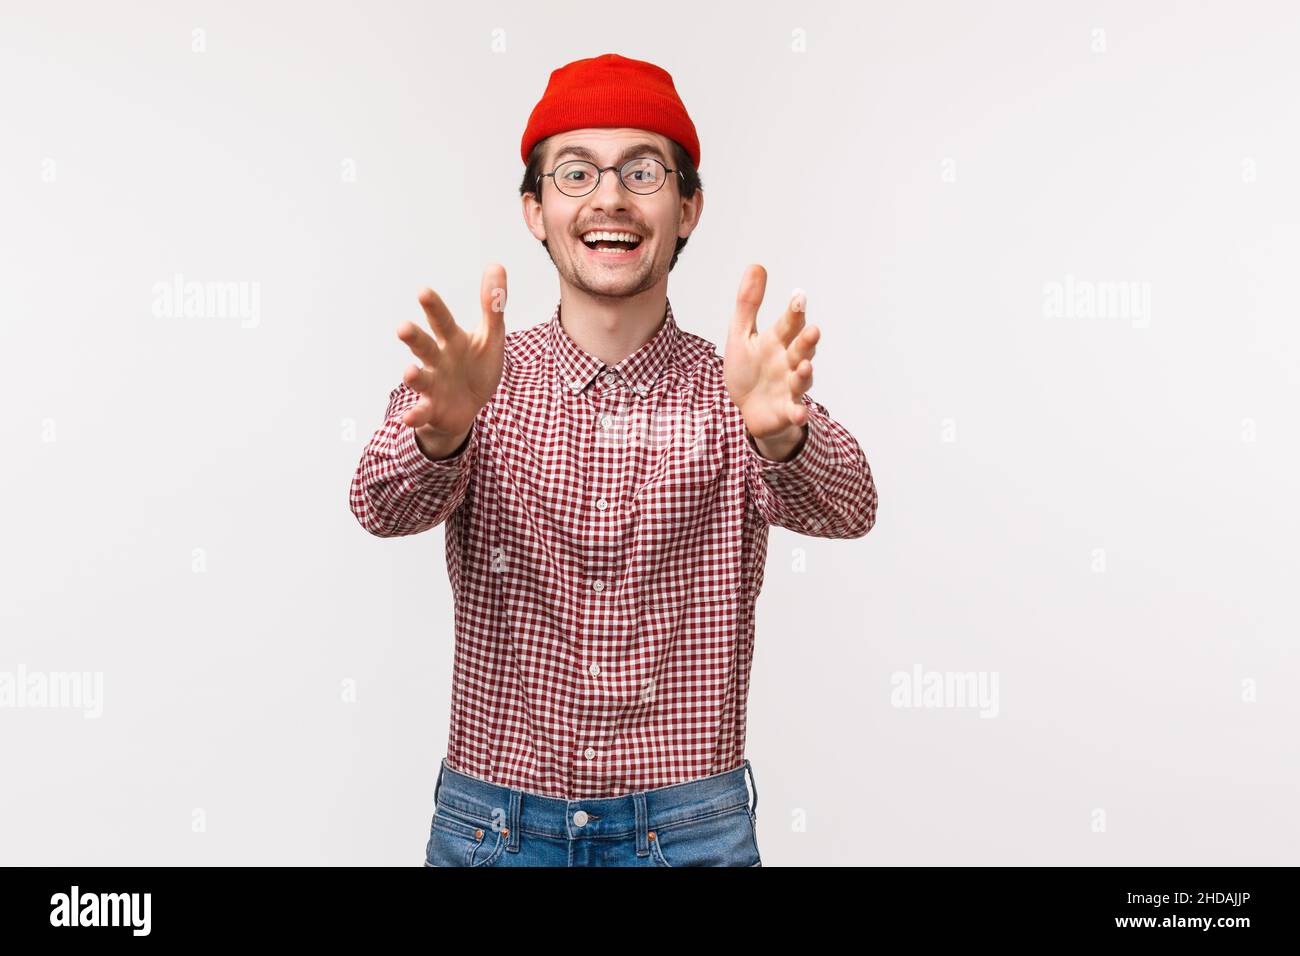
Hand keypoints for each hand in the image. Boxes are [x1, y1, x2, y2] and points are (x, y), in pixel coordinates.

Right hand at [396, 264, 506, 456]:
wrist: (469, 406)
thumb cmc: (477, 365)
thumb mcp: (491, 336)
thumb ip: (493, 305)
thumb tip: (497, 265)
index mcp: (452, 339)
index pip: (442, 320)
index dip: (433, 307)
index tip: (423, 291)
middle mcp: (436, 359)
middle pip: (423, 345)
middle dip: (413, 337)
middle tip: (402, 328)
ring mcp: (432, 384)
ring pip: (420, 378)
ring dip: (413, 376)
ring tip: (409, 372)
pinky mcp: (432, 408)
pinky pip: (421, 411)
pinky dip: (414, 414)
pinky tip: (408, 417)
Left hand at [723, 264, 818, 459]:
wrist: (748, 408)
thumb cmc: (748, 370)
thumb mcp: (741, 334)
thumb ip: (748, 303)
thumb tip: (757, 265)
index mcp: (777, 341)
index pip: (788, 324)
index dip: (794, 311)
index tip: (798, 297)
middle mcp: (789, 362)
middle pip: (801, 348)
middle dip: (807, 340)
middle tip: (812, 330)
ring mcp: (790, 387)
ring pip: (802, 378)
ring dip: (805, 373)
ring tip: (805, 365)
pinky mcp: (787, 411)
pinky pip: (795, 412)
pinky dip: (798, 413)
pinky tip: (799, 413)